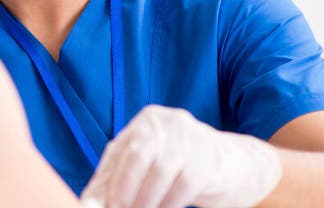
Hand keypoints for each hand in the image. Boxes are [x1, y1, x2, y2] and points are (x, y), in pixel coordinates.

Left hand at [81, 105, 281, 207]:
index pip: (117, 153)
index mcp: (145, 124)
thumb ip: (119, 180)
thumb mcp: (149, 166)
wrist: (234, 165)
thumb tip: (90, 203)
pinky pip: (182, 186)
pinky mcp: (208, 158)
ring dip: (146, 201)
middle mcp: (164, 123)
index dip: (105, 182)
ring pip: (159, 173)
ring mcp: (188, 137)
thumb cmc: (180, 168)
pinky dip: (169, 203)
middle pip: (136, 155)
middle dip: (124, 189)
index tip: (93, 205)